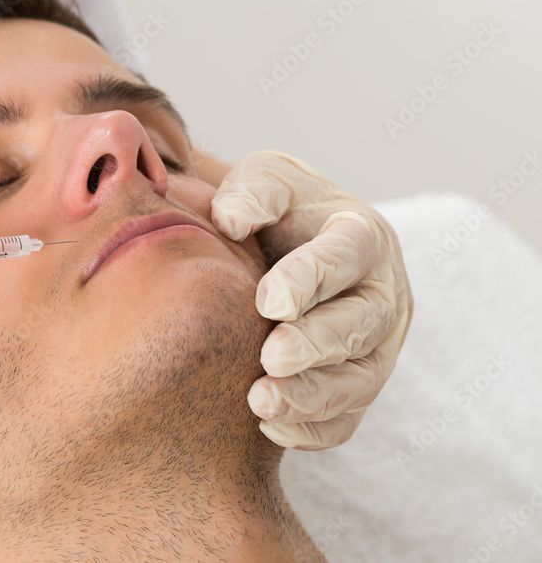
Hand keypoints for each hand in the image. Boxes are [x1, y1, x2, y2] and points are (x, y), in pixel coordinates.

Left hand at [207, 150, 412, 449]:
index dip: (311, 279)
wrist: (286, 242)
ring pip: (361, 380)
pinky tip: (270, 427)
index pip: (347, 256)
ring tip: (261, 402)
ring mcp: (376, 345)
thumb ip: (254, 191)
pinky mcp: (357, 383)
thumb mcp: (266, 180)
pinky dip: (314, 429)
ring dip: (314, 396)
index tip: (268, 300)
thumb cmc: (276, 209)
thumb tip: (229, 218)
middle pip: (363, 325)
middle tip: (272, 356)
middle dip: (317, 344)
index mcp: (361, 236)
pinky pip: (347, 418)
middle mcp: (381, 293)